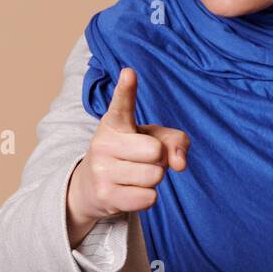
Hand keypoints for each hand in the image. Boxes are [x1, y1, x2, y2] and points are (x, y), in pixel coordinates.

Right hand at [65, 67, 189, 244]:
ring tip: (136, 175)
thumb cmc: (131, 155)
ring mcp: (101, 170)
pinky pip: (148, 198)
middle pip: (156, 152)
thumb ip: (176, 141)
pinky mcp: (104, 195)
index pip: (121, 104)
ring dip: (153, 179)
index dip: (126, 90)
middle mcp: (103, 143)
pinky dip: (147, 197)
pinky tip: (131, 191)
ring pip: (154, 176)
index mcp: (114, 122)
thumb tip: (180, 163)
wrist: (92, 188)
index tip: (130, 73)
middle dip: (159, 159)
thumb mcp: (153, 139)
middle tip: (143, 159)